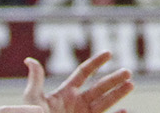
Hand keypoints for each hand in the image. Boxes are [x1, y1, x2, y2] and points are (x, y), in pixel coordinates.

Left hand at [0, 52, 133, 112]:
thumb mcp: (33, 100)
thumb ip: (36, 81)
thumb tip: (29, 60)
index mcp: (66, 92)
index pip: (84, 73)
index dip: (96, 63)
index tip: (109, 53)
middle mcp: (78, 102)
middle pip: (99, 87)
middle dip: (114, 79)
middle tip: (127, 72)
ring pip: (105, 102)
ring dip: (118, 93)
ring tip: (131, 84)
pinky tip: (125, 111)